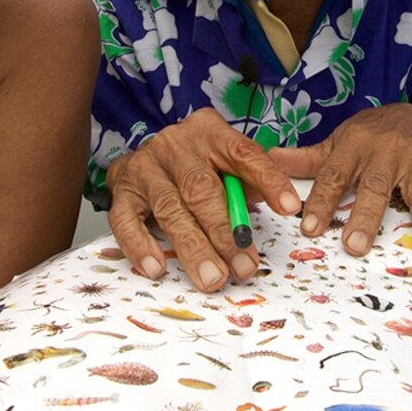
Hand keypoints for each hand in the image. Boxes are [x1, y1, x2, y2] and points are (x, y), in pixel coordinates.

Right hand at [106, 108, 300, 291]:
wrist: (143, 157)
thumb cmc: (196, 165)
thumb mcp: (226, 163)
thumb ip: (249, 182)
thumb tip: (284, 207)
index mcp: (209, 132)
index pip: (243, 153)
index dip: (268, 180)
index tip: (289, 207)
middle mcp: (175, 145)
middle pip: (201, 188)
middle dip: (225, 232)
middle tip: (244, 267)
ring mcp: (145, 167)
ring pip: (169, 209)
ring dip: (193, 248)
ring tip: (213, 278)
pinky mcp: (121, 190)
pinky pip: (126, 220)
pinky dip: (140, 245)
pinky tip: (156, 267)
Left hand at [270, 104, 411, 255]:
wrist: (411, 113)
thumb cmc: (368, 136)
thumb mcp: (337, 142)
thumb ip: (307, 158)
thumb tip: (269, 160)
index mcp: (355, 147)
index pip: (334, 176)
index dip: (322, 202)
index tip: (309, 228)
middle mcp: (386, 153)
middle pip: (376, 187)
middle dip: (367, 218)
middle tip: (357, 247)